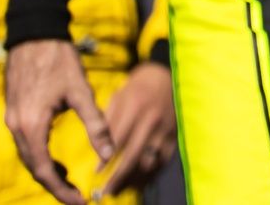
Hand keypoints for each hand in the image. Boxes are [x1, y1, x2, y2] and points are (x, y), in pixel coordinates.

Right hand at [4, 38, 114, 204]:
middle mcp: (17, 127)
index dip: (61, 191)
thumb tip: (109, 153)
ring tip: (69, 181)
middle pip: (33, 168)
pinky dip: (40, 157)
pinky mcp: (14, 112)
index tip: (81, 202)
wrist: (34, 32)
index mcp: (32, 125)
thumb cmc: (59, 59)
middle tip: (77, 198)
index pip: (43, 170)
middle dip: (54, 186)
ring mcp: (12, 120)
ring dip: (46, 172)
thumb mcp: (81, 91)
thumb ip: (95, 123)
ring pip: (28, 157)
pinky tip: (55, 159)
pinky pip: (25, 145)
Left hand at [92, 61, 175, 198]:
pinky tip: (138, 183)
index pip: (118, 139)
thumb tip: (98, 150)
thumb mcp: (119, 97)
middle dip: (118, 177)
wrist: (166, 78)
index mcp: (134, 107)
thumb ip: (109, 122)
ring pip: (148, 162)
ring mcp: (164, 130)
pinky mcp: (173, 136)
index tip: (96, 173)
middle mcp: (151, 120)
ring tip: (120, 190)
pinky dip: (150, 175)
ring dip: (133, 180)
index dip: (106, 159)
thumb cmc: (136, 88)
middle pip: (133, 155)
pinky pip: (162, 162)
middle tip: (106, 192)